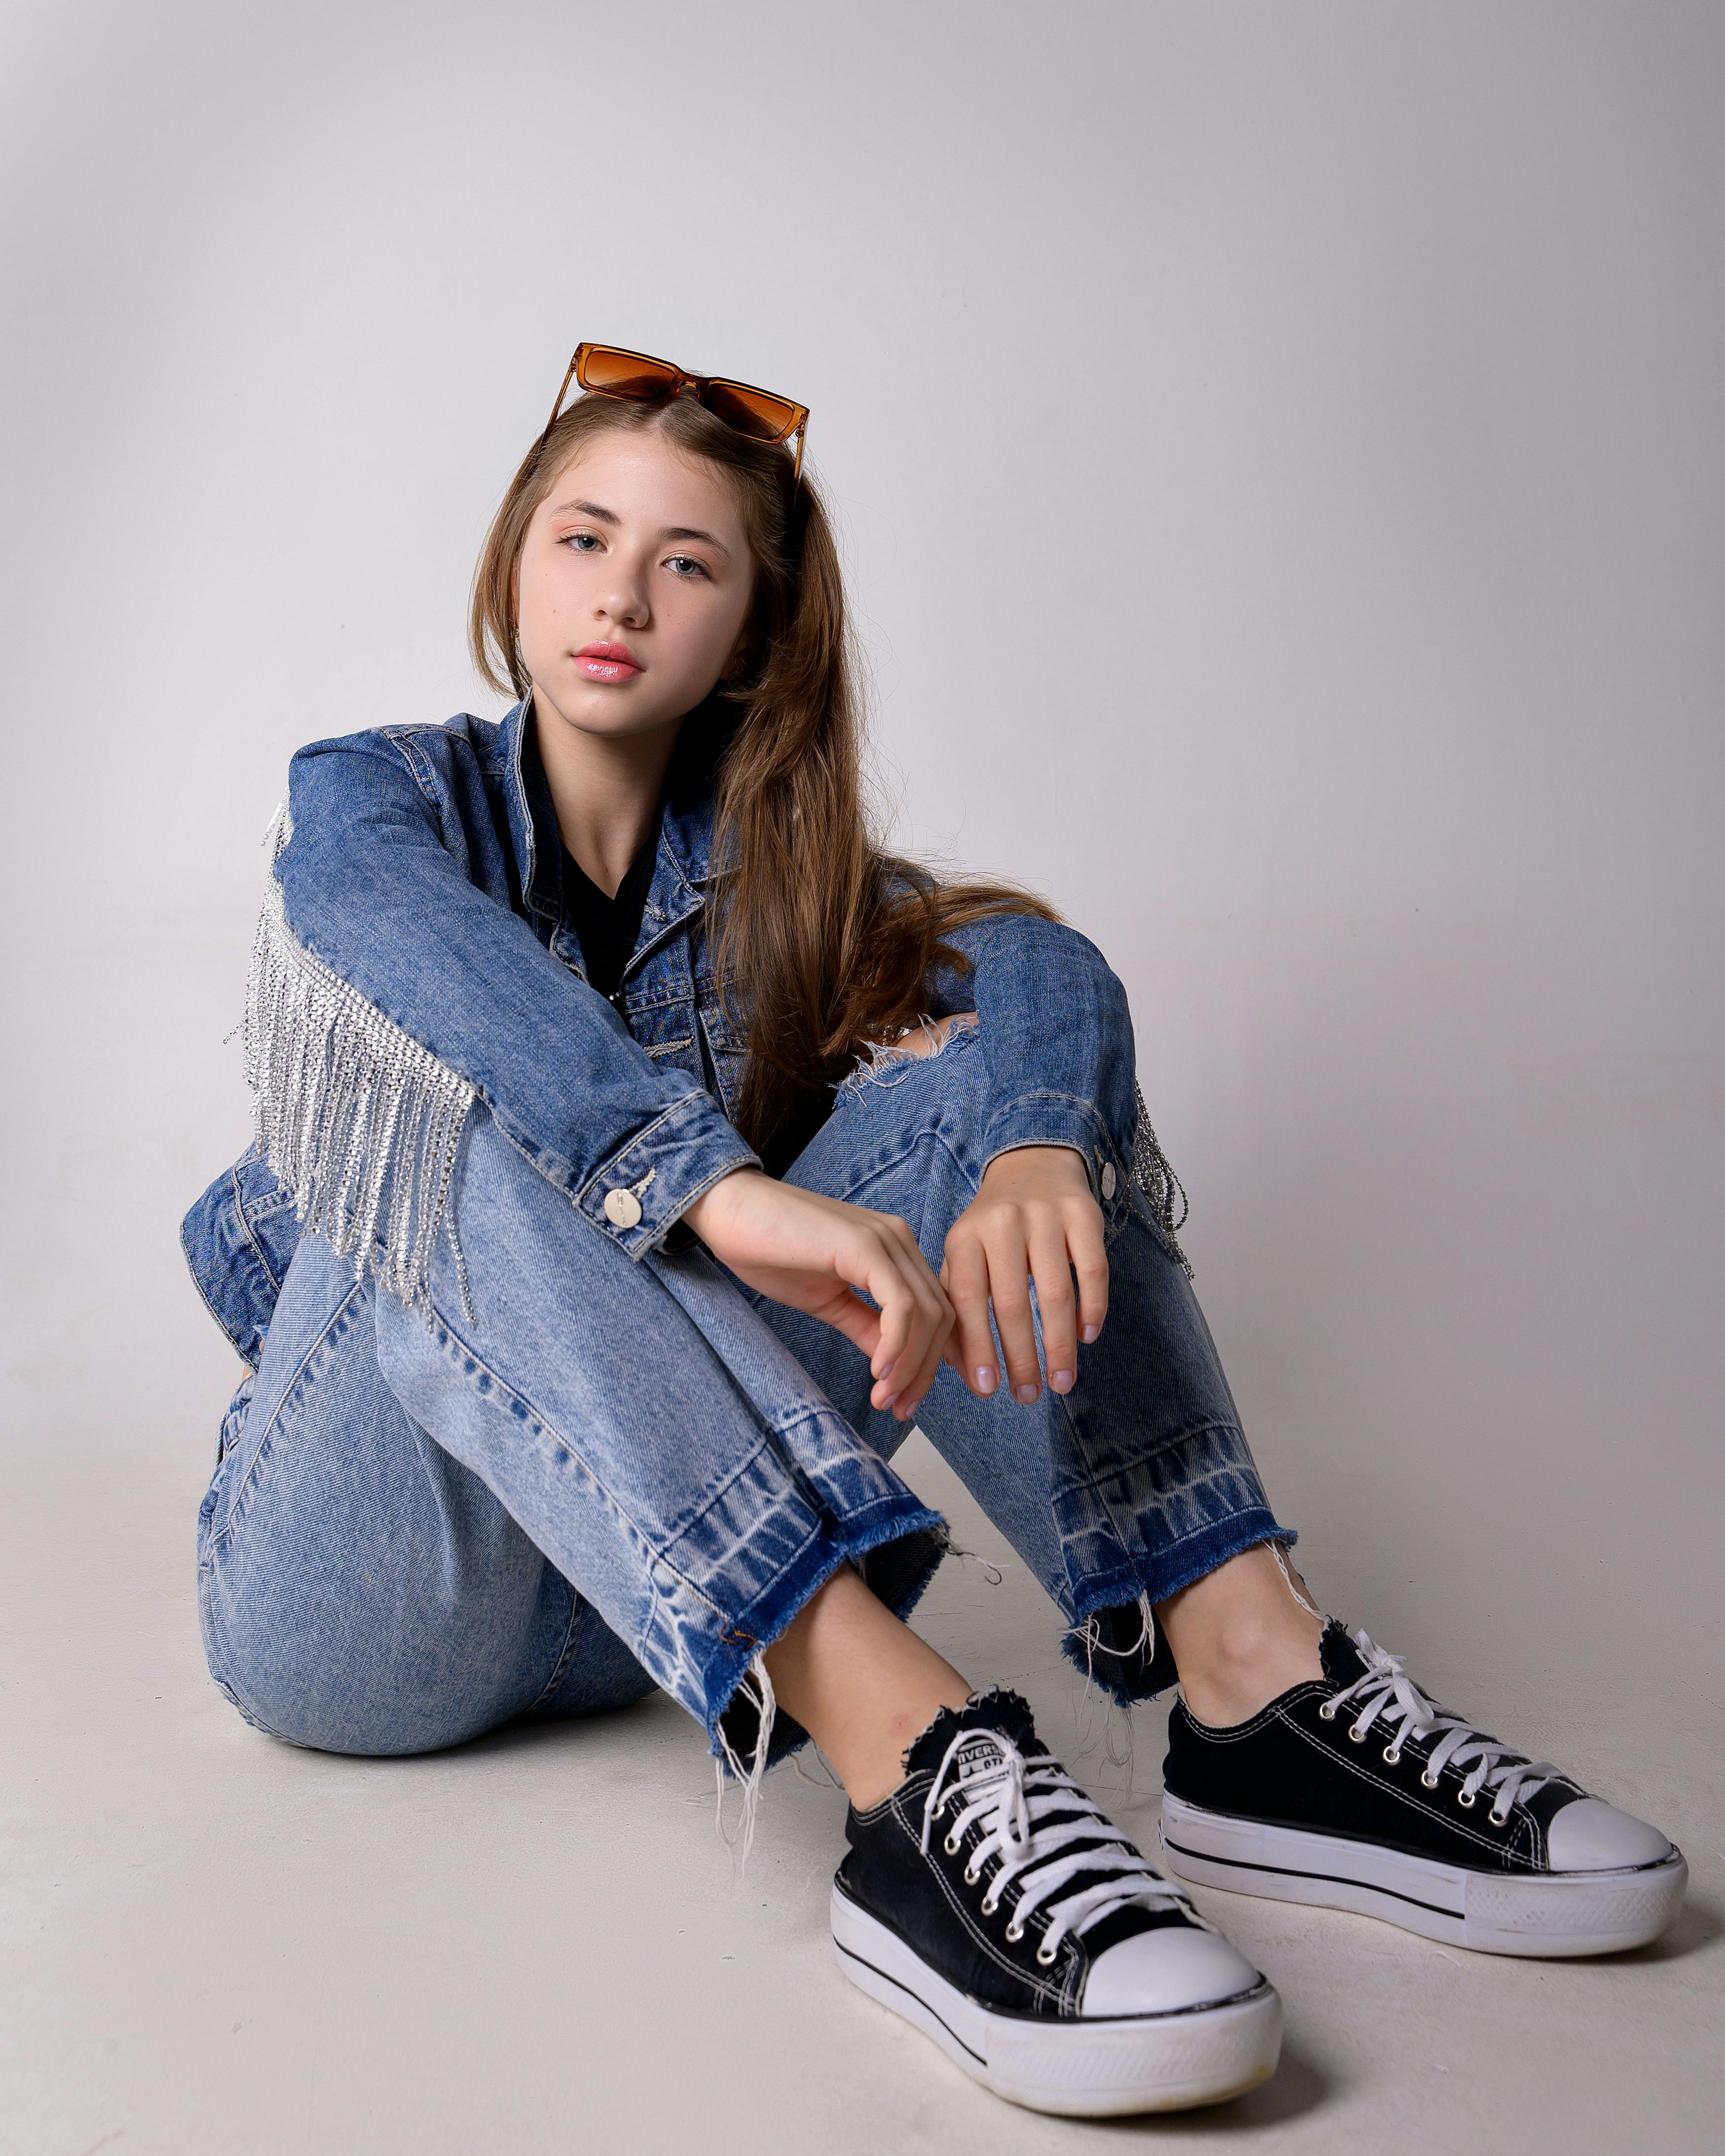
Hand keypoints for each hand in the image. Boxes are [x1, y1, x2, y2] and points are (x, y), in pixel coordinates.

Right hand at [683, 1170, 953, 1421]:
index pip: (934, 1312)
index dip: (929, 1363)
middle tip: (900, 1409)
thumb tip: (895, 1364)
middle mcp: (899, 1239)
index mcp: (894, 1250)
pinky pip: (900, 1303)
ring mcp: (884, 1238)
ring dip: (910, 1365)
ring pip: (927, 1313)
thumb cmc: (770, 1251)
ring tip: (884, 1398)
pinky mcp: (864, 1244)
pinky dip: (897, 1343)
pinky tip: (878, 1370)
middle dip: (925, 1371)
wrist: (728, 1211)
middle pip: (940, 1316)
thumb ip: (866, 1326)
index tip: (906, 1403)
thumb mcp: (828, 1301)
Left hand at [940, 1146, 1107, 1403]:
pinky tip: (1087, 1337)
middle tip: (1028, 1395)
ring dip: (1059, 1346)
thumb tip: (963, 1370)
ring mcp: (1045, 1216)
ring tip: (1060, 1381)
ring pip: (1056, 1293)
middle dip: (1021, 1358)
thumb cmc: (993, 1228)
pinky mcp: (1083, 1214)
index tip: (987, 1389)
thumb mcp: (963, 1257)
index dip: (977, 1348)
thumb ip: (957, 1308)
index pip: (969, 1301)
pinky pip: (1093, 1271)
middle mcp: (1002, 1224)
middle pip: (1013, 1303)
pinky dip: (1092, 1309)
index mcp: (964, 1237)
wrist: (1031, 1165)